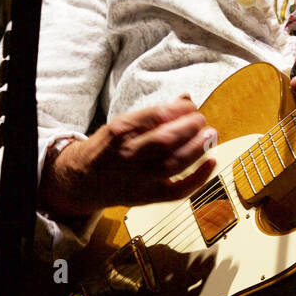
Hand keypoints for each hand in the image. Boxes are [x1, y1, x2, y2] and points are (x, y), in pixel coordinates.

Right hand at [38, 96, 217, 219]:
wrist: (84, 180)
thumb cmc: (109, 147)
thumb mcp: (124, 123)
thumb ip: (154, 114)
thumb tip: (187, 99)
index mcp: (121, 131)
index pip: (156, 116)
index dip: (180, 109)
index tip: (191, 106)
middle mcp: (130, 155)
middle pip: (167, 139)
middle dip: (191, 126)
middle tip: (201, 120)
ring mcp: (140, 178)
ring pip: (175, 163)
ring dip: (199, 147)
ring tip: (210, 135)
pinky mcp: (149, 196)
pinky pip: (179, 190)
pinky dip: (199, 177)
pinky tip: (212, 162)